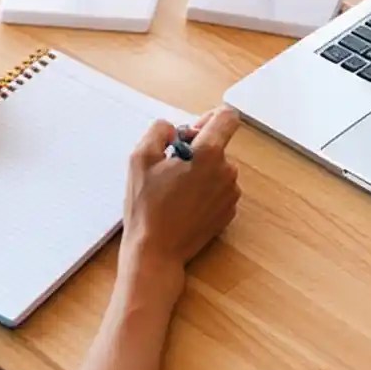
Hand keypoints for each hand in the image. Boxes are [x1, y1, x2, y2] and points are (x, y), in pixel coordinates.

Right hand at [120, 107, 241, 289]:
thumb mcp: (140, 158)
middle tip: (170, 166)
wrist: (157, 252)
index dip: (210, 117)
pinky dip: (204, 190)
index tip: (193, 130)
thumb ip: (159, 130)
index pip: (227, 118)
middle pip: (217, 145)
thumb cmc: (146, 207)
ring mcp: (230, 194)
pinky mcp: (229, 212)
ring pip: (217, 168)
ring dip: (199, 171)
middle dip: (196, 149)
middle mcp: (226, 171)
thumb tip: (173, 129)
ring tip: (174, 189)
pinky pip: (219, 189)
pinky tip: (183, 204)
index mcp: (208, 154)